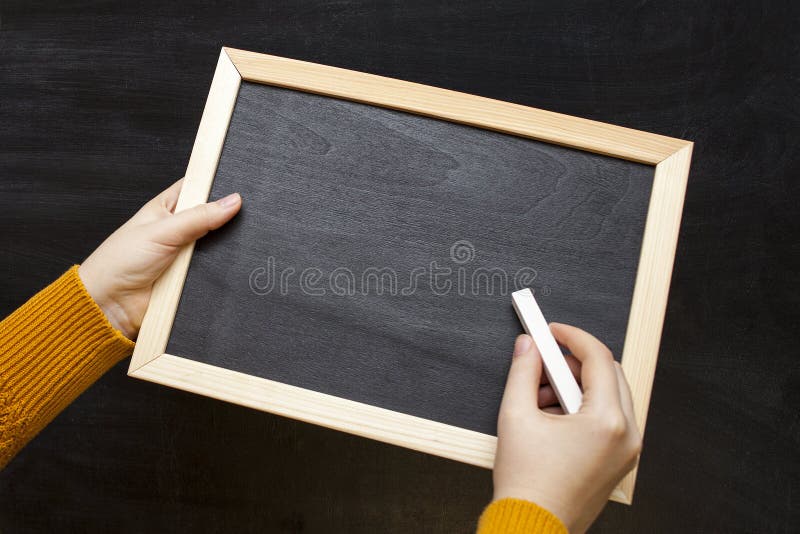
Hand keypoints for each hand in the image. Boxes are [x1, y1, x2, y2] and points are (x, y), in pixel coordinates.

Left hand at [78, 179, 241, 339]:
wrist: (112, 304)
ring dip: (218, 248)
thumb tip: (231, 202)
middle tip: (231, 220)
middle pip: (213, 217)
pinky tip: (214, 267)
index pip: (198, 187)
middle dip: (223, 220)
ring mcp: (186, 253)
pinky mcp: (192, 276)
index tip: (237, 188)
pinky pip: (215, 269)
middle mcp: (178, 228)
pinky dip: (217, 269)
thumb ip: (199, 216)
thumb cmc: (119, 263)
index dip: (217, 186)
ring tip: (215, 248)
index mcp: (167, 208)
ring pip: (217, 244)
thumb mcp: (163, 231)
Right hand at [492, 323, 641, 532]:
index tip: (553, 330)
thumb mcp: (516, 416)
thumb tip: (528, 346)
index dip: (572, 336)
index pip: (598, 358)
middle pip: (609, 374)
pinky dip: (584, 407)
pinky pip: (609, 419)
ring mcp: (627, 451)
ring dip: (578, 385)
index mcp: (606, 421)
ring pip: (610, 396)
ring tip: (541, 396)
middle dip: (574, 362)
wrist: (532, 526)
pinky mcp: (619, 462)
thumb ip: (522, 372)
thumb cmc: (527, 482)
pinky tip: (552, 416)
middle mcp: (626, 435)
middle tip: (544, 360)